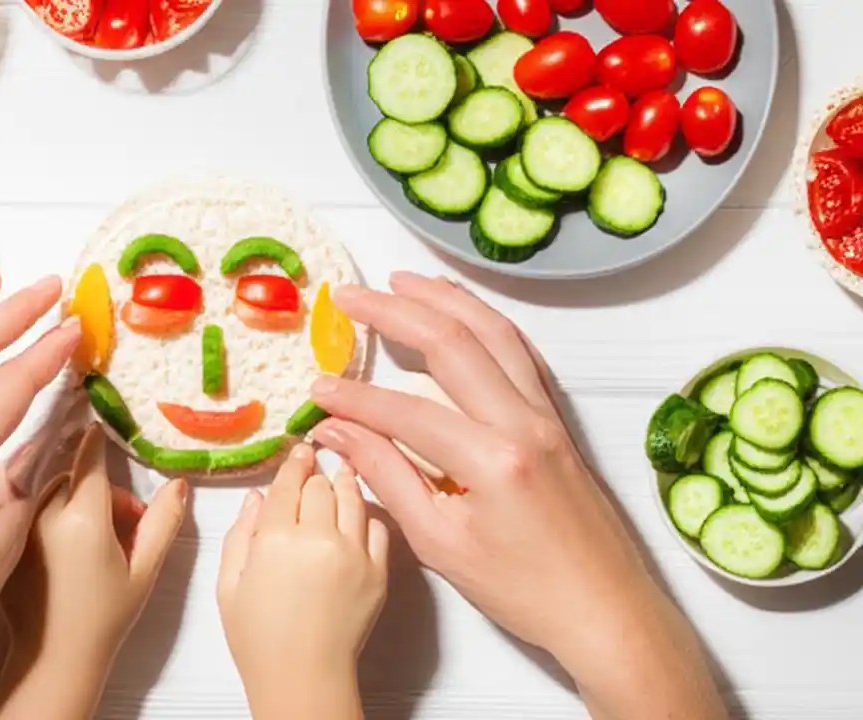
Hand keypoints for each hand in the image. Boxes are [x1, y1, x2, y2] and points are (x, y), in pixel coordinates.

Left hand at [0, 424, 187, 719]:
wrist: (52, 659)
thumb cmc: (103, 620)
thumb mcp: (144, 571)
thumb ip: (163, 522)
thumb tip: (178, 483)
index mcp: (82, 517)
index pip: (89, 456)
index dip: (97, 441)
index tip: (101, 428)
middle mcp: (43, 514)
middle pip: (70, 475)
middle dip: (95, 488)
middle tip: (120, 523)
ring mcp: (15, 527)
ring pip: (43, 488)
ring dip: (66, 497)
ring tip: (89, 535)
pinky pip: (19, 505)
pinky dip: (38, 511)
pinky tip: (58, 543)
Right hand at [217, 444, 387, 719]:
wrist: (302, 677)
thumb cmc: (259, 638)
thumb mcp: (228, 583)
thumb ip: (240, 533)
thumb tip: (256, 498)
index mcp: (276, 539)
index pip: (288, 483)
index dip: (293, 463)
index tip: (298, 451)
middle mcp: (318, 539)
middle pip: (321, 485)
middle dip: (316, 472)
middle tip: (316, 461)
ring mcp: (353, 554)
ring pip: (353, 497)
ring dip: (345, 482)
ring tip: (341, 474)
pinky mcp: (378, 572)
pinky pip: (378, 526)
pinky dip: (367, 515)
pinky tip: (358, 515)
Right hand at [310, 272, 725, 719]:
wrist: (606, 611)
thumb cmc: (524, 590)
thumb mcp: (441, 544)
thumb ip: (387, 478)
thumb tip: (336, 434)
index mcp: (493, 459)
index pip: (406, 411)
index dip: (354, 397)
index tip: (317, 389)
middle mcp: (525, 423)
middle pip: (454, 343)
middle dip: (395, 313)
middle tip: (349, 295)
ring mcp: (547, 415)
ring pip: (494, 333)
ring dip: (445, 299)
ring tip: (402, 281)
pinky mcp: (557, 420)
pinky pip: (520, 352)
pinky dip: (486, 321)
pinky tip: (462, 312)